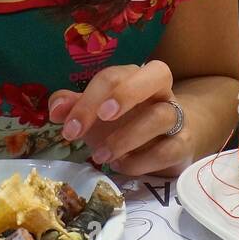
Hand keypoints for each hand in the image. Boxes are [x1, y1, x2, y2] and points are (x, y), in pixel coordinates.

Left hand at [48, 61, 187, 175]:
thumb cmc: (127, 122)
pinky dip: (142, 161)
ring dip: (127, 137)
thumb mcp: (97, 114)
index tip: (69, 129)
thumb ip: (75, 107)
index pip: (114, 76)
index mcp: (136, 77)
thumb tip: (55, 110)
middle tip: (102, 118)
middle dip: (126, 94)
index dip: (89, 100)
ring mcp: (177, 117)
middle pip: (157, 73)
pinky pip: (169, 149)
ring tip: (101, 157)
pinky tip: (121, 166)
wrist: (166, 144)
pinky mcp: (184, 144)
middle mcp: (160, 90)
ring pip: (161, 116)